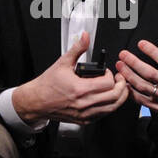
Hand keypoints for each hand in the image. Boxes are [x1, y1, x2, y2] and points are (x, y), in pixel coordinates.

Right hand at [12, 31, 128, 125]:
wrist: (36, 101)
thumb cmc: (48, 84)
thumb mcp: (63, 63)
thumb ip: (77, 49)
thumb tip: (85, 37)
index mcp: (80, 89)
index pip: (108, 83)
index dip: (111, 75)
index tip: (107, 72)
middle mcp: (84, 103)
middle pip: (115, 96)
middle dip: (121, 86)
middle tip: (119, 80)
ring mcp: (86, 114)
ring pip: (113, 107)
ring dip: (119, 97)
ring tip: (118, 88)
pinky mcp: (85, 120)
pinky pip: (104, 114)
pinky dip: (110, 106)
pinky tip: (109, 98)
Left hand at [116, 30, 157, 134]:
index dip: (153, 52)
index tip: (141, 43)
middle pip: (150, 74)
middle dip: (134, 63)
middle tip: (123, 54)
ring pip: (144, 87)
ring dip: (129, 76)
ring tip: (119, 66)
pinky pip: (142, 100)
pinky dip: (132, 92)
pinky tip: (124, 82)